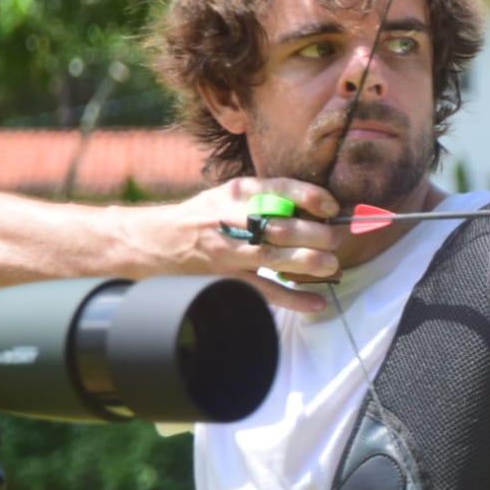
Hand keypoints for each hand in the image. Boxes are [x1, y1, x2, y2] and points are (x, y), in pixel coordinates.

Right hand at [155, 177, 341, 312]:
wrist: (154, 241)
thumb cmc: (202, 216)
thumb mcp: (229, 194)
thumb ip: (266, 197)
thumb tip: (316, 209)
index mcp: (238, 192)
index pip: (279, 187)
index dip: (310, 196)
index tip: (332, 207)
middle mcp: (232, 218)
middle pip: (281, 225)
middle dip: (315, 234)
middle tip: (335, 240)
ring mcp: (228, 250)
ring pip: (274, 257)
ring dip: (308, 262)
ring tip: (331, 266)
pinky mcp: (225, 278)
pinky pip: (264, 290)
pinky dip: (293, 298)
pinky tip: (316, 301)